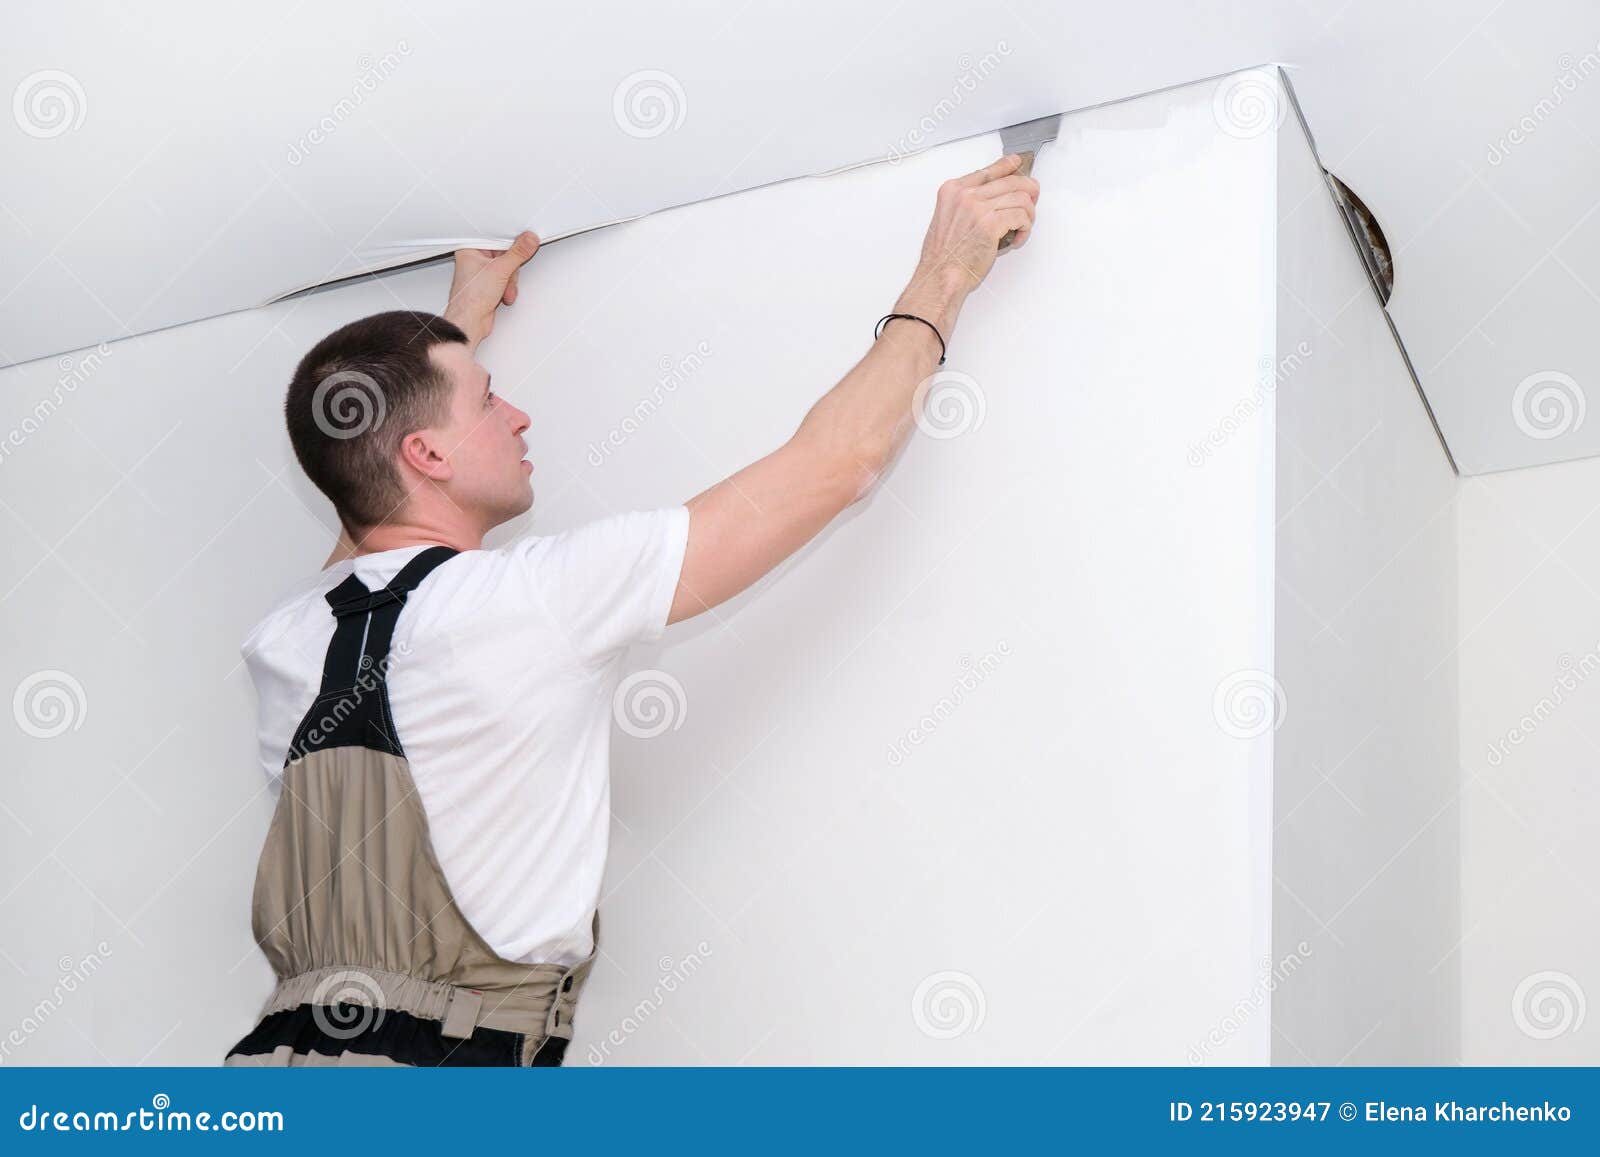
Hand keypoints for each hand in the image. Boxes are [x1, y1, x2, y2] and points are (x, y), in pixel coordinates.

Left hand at [443, 230, 540, 348]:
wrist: (469, 321)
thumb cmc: (470, 297)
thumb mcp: (500, 270)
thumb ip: (518, 253)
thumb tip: (528, 240)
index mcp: (470, 249)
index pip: (496, 238)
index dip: (510, 243)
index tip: (523, 243)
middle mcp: (474, 260)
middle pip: (503, 254)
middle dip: (510, 268)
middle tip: (509, 273)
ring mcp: (481, 273)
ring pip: (506, 268)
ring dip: (510, 280)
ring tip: (504, 288)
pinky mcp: (488, 285)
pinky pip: (504, 279)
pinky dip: (508, 287)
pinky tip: (503, 294)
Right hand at [911, 154, 1039, 292]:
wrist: (940, 276)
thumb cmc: (943, 255)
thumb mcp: (947, 218)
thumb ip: (966, 203)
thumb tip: (994, 197)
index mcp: (953, 190)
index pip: (988, 170)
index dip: (1007, 167)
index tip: (1017, 164)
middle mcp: (965, 195)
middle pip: (1010, 180)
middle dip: (1028, 190)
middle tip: (1033, 200)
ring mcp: (978, 208)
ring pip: (1020, 197)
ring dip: (1028, 213)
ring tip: (1023, 226)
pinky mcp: (991, 223)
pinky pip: (1021, 216)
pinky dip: (1025, 227)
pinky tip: (1018, 237)